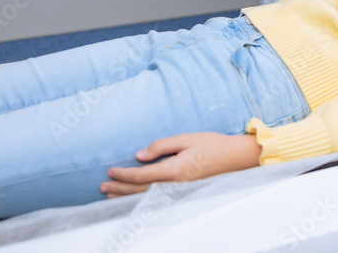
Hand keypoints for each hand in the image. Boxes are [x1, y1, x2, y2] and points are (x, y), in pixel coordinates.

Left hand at [99, 132, 261, 197]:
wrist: (235, 158)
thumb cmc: (211, 145)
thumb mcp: (186, 138)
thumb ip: (161, 146)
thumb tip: (139, 155)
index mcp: (174, 170)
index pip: (141, 176)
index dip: (123, 175)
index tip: (110, 171)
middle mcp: (175, 185)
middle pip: (141, 191)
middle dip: (120, 189)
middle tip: (102, 187)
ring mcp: (179, 191)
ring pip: (147, 198)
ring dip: (127, 197)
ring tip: (111, 196)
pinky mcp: (183, 192)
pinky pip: (157, 198)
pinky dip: (141, 199)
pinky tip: (133, 198)